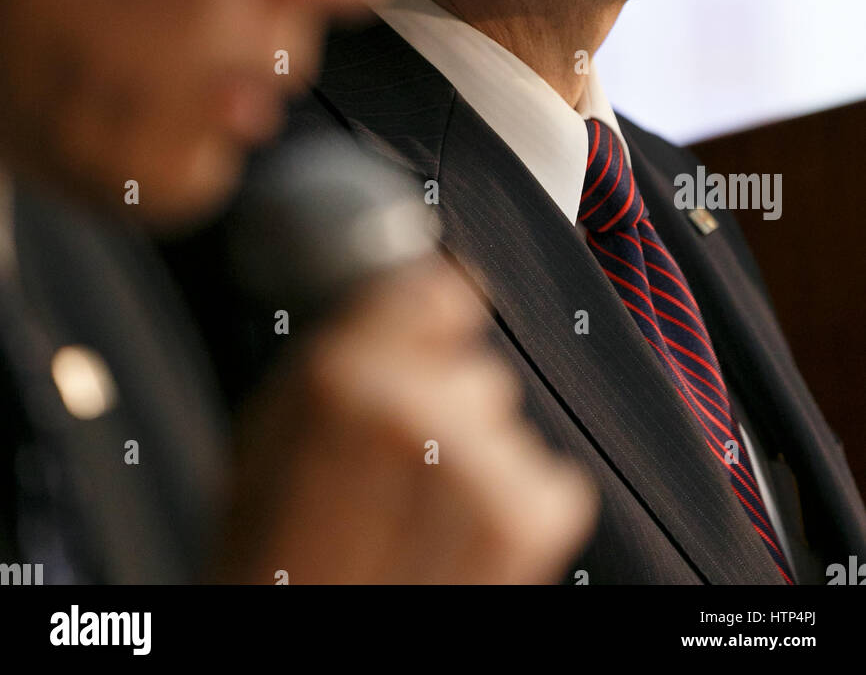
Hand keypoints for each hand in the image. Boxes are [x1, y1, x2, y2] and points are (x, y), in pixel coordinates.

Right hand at [210, 257, 597, 583]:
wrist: (304, 660)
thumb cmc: (277, 561)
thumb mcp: (267, 436)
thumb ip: (339, 352)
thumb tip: (411, 289)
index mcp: (336, 376)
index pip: (435, 288)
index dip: (436, 326)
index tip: (432, 351)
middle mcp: (410, 406)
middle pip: (477, 371)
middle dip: (450, 415)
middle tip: (401, 483)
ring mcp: (475, 461)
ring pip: (508, 427)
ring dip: (482, 467)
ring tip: (425, 528)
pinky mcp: (527, 518)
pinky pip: (553, 481)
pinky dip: (522, 516)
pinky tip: (464, 552)